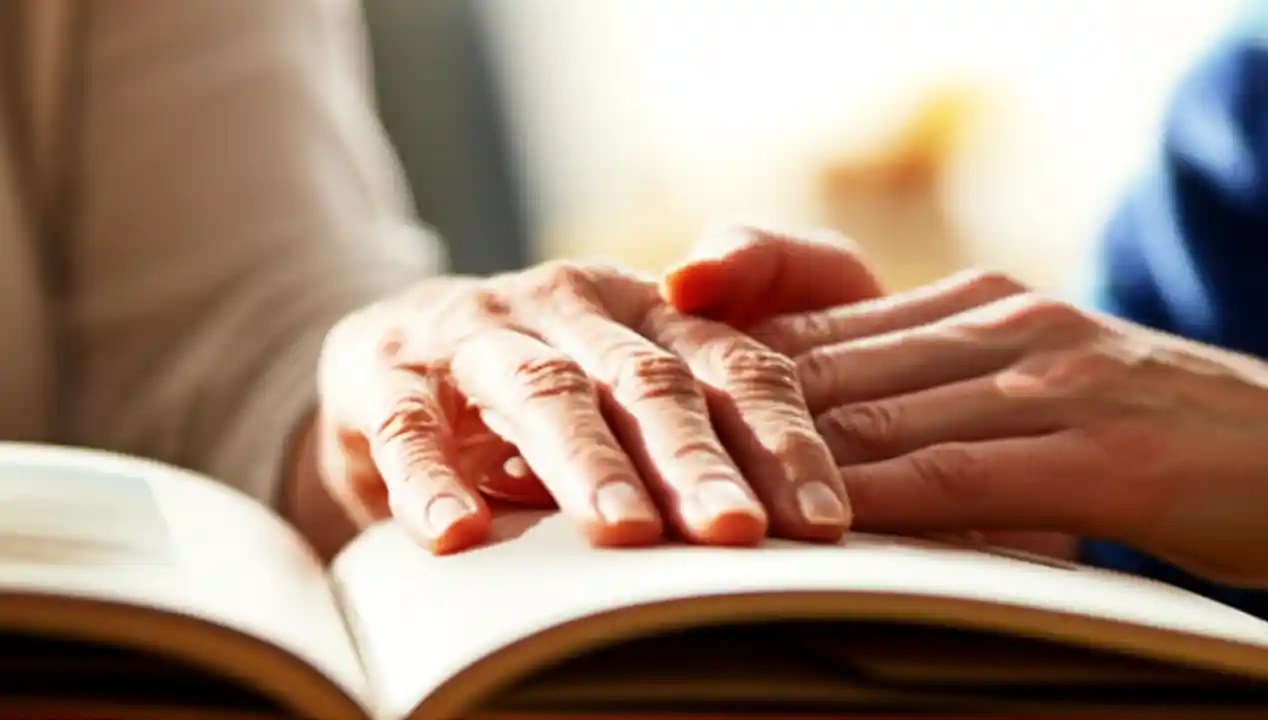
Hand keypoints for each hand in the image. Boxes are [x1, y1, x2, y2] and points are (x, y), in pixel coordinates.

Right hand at [315, 255, 870, 553]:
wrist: (393, 347)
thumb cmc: (546, 378)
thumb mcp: (631, 375)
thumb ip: (713, 408)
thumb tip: (811, 507)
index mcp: (645, 308)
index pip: (728, 364)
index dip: (778, 438)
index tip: (820, 521)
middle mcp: (568, 305)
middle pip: (644, 379)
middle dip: (693, 458)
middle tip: (735, 531)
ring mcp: (475, 333)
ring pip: (541, 390)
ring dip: (586, 462)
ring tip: (625, 531)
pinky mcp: (383, 372)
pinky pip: (408, 426)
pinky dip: (431, 479)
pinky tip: (457, 534)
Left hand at [673, 249, 1267, 586]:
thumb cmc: (1149, 434)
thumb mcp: (1029, 400)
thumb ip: (932, 407)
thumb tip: (828, 455)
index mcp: (975, 305)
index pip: (820, 331)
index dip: (726, 363)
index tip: (642, 390)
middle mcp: (1000, 323)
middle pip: (826, 368)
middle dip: (723, 409)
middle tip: (630, 443)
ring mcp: (1051, 378)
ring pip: (879, 419)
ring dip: (776, 456)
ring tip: (689, 490)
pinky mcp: (1104, 449)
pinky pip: (962, 475)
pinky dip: (881, 501)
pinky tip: (816, 527)